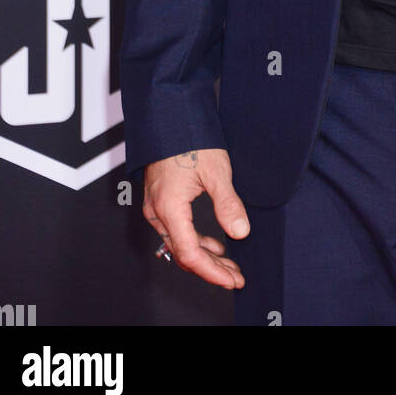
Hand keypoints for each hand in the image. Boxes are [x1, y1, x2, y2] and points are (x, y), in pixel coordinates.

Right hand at [143, 147, 249, 288]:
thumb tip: (240, 231)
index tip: (232, 279)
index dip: (212, 272)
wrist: (169, 115)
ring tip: (228, 263)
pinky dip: (194, 240)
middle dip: (211, 268)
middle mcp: (157, 211)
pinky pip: (174, 230)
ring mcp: (155, 205)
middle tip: (236, 276)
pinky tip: (213, 242)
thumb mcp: (216, 171)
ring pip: (178, 243)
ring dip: (204, 255)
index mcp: (169, 208)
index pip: (190, 254)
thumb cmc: (189, 137)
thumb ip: (227, 203)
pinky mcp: (158, 198)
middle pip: (183, 253)